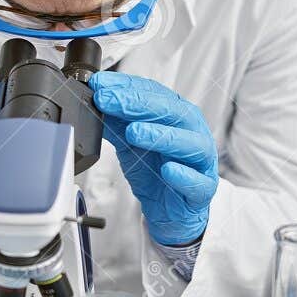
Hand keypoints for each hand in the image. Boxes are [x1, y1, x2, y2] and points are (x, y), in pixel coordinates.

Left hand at [88, 71, 218, 246]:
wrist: (171, 210)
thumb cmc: (155, 171)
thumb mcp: (130, 143)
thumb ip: (115, 123)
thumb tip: (93, 103)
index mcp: (176, 115)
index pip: (154, 93)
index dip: (126, 86)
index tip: (101, 86)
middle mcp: (192, 132)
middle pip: (172, 111)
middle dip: (138, 104)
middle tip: (108, 101)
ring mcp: (201, 161)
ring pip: (190, 143)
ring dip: (161, 135)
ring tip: (134, 132)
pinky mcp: (203, 189)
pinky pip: (197, 181)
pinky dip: (183, 175)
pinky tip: (168, 170)